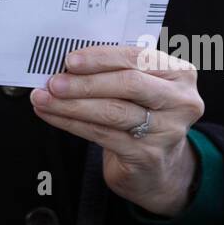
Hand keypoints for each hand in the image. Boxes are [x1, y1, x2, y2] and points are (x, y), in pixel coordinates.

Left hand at [30, 44, 203, 216]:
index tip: (70, 60)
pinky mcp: (148, 156)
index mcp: (180, 74)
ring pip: (112, 112)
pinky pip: (102, 134)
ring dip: (71, 104)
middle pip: (128, 84)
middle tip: (54, 82)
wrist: (158, 167)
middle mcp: (180, 101)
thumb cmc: (142, 113)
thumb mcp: (140, 87)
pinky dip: (71, 123)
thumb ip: (115, 70)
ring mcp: (167, 131)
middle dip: (85, 82)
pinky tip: (52, 115)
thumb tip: (68, 62)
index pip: (138, 58)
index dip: (102, 57)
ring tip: (43, 98)